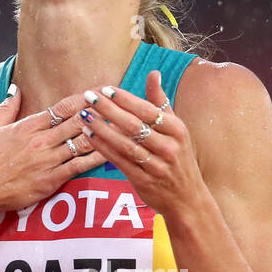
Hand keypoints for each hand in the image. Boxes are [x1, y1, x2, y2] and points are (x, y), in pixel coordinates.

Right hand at [0, 85, 106, 217]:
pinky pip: (79, 166)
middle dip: (99, 112)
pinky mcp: (51, 179)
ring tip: (122, 125)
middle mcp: (40, 140)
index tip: (97, 92)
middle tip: (119, 103)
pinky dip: (96, 157)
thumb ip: (6, 108)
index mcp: (26, 126)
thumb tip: (15, 89)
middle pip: (76, 122)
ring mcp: (47, 159)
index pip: (60, 108)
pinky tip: (112, 151)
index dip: (81, 99)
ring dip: (103, 132)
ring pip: (82, 142)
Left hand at [76, 70, 205, 215]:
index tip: (105, 89)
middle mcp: (168, 147)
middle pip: (133, 125)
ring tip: (84, 116)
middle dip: (109, 109)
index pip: (147, 110)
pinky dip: (103, 148)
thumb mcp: (176, 129)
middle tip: (88, 97)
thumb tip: (153, 73)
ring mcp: (156, 165)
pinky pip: (119, 161)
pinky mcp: (143, 181)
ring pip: (124, 144)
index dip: (125, 99)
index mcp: (177, 130)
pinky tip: (89, 136)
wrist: (187, 199)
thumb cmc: (179, 157)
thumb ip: (161, 102)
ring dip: (102, 129)